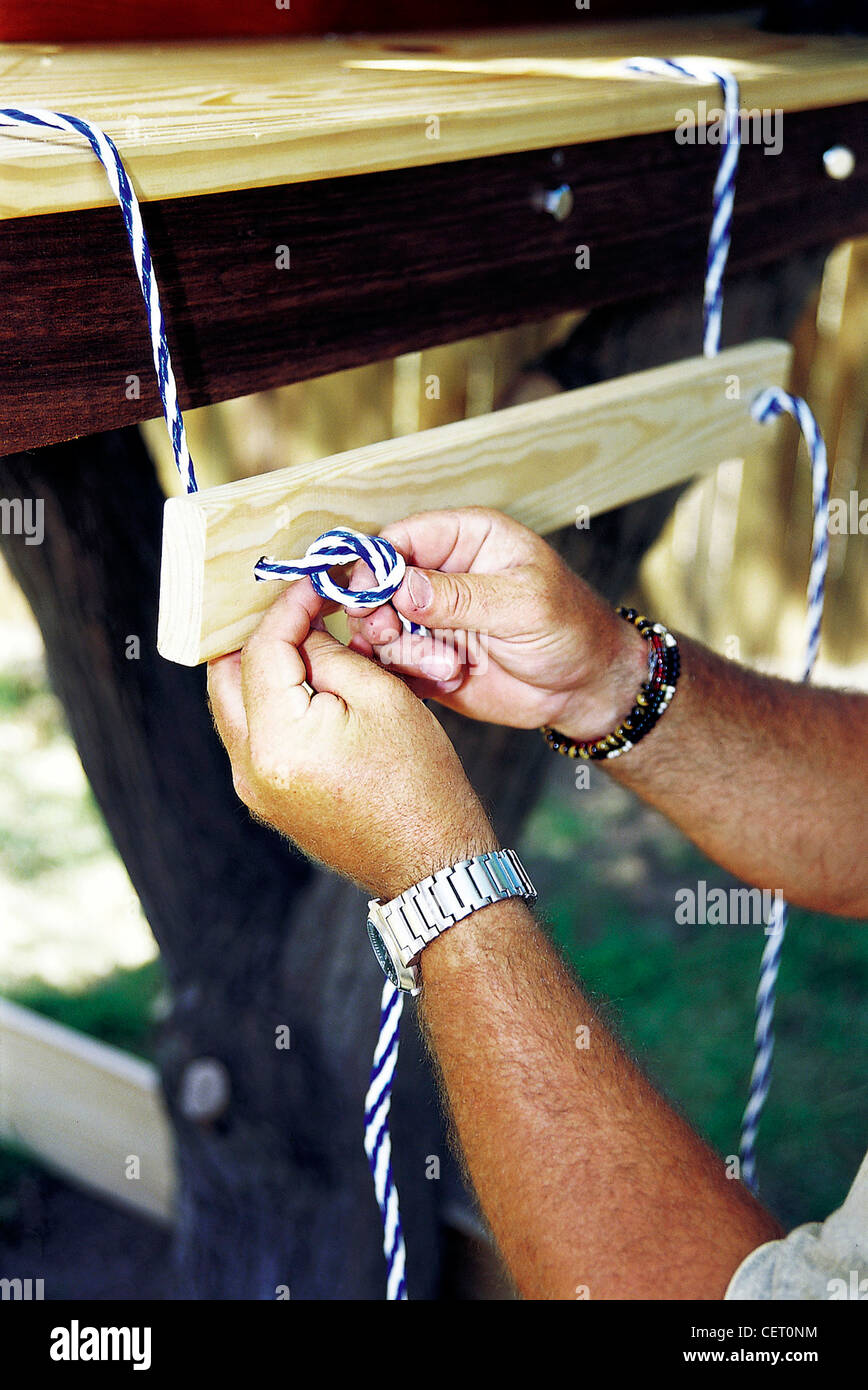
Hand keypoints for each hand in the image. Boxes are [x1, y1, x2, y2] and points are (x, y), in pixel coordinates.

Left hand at [207, 579, 497, 900]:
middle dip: (258, 635)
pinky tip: (305, 683)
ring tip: (303, 640)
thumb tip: (303, 632)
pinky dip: (268, 703)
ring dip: (259, 668)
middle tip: (295, 608)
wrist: (432, 864)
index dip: (288, 608)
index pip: (263, 650)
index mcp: (279, 742)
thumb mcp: (382, 698)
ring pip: (233, 707)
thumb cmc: (421, 785)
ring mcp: (254, 789)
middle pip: (226, 677)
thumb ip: (330, 655)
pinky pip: (251, 736)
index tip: (314, 585)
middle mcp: (251, 768)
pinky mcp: (268, 800)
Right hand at [347, 508, 647, 740]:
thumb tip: (401, 586)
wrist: (585, 689)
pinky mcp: (429, 657)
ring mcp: (432, 618)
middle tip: (387, 631)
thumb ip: (461, 596)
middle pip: (378, 583)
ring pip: (381, 626)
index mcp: (467, 539)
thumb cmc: (570, 629)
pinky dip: (410, 674)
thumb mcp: (523, 606)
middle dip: (376, 610)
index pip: (401, 537)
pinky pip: (395, 663)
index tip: (365, 593)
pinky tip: (449, 678)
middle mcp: (442, 575)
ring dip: (400, 648)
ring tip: (445, 664)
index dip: (375, 563)